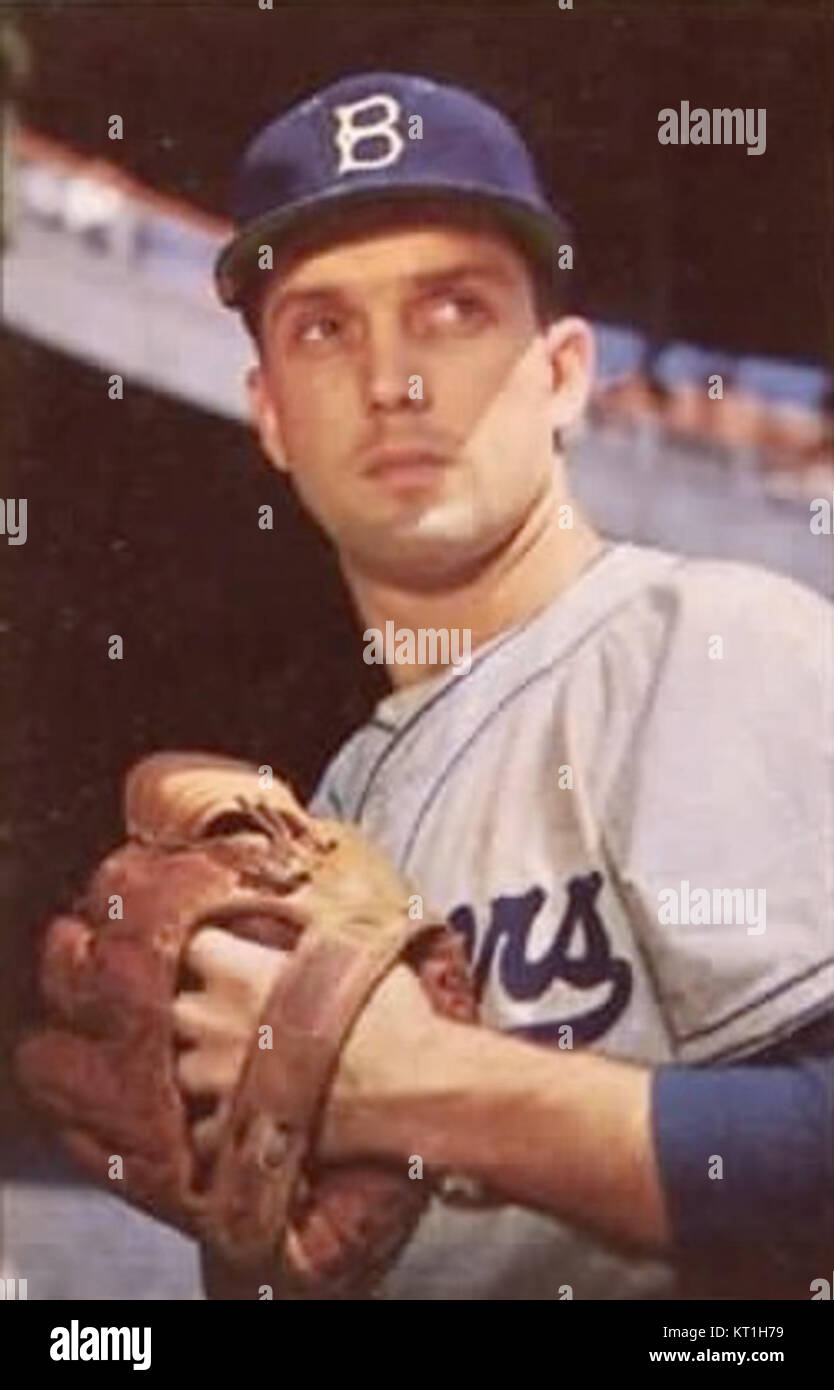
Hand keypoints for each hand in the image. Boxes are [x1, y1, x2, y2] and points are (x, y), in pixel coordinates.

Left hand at [173, 926, 442, 1162]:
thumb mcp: (356, 952)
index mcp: (242, 972)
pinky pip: (202, 1130)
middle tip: (237, 1013)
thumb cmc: (393, 1014)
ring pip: (184, 1068)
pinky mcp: (236, 1130)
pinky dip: (217, 1124)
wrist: (413, 1086)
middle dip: (202, 1010)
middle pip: (180, 1008)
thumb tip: (305, 928)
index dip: (214, 953)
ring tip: (239, 1066)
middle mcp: (218, 1022)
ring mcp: (221, 1081)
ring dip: (205, 1066)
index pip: (194, 947)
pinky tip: (244, 1114)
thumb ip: (309, 941)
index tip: (231, 958)